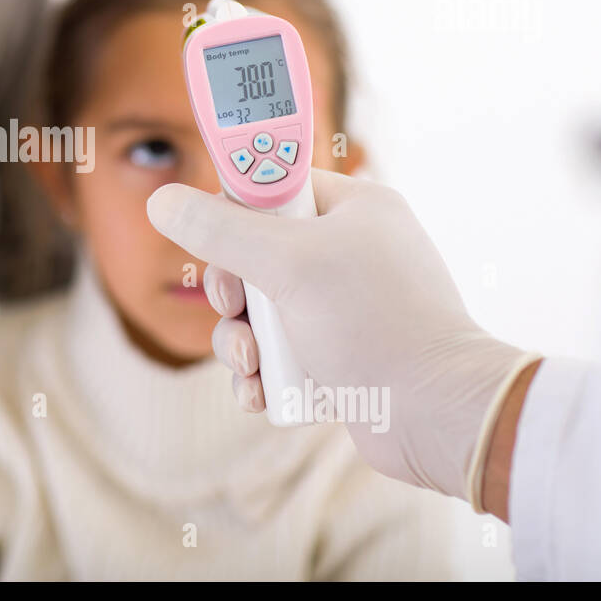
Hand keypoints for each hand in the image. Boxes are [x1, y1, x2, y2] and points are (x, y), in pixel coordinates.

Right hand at [146, 168, 540, 508]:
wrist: (438, 417)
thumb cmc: (378, 326)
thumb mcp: (287, 265)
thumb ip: (219, 230)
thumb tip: (161, 200)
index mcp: (353, 209)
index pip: (271, 184)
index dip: (233, 208)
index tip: (209, 231)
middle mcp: (349, 252)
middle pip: (252, 254)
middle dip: (232, 292)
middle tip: (234, 308)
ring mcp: (343, 308)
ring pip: (259, 312)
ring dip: (240, 343)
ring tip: (253, 367)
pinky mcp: (337, 356)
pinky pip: (277, 355)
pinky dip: (262, 375)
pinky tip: (263, 394)